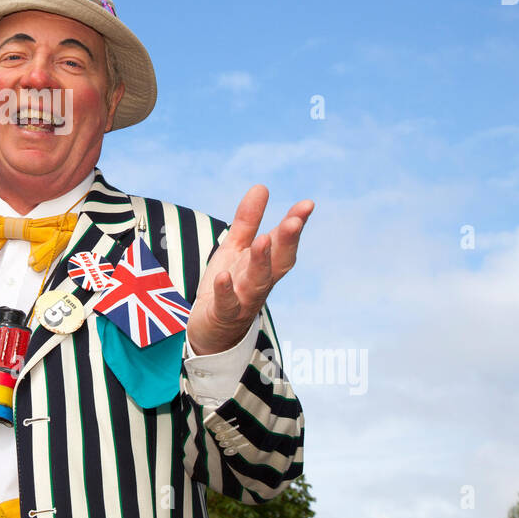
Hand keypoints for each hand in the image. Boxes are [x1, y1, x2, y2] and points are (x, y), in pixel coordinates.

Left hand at [187, 186, 313, 354]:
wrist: (211, 331)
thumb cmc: (229, 286)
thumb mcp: (235, 249)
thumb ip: (247, 221)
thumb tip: (262, 186)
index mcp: (265, 264)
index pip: (284, 242)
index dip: (295, 224)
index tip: (307, 204)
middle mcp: (260, 282)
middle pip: (278, 262)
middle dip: (286, 242)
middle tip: (293, 221)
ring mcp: (244, 300)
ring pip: (257, 282)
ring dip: (261, 262)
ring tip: (262, 241)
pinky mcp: (223, 315)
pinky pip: (227, 304)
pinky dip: (226, 291)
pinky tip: (222, 277)